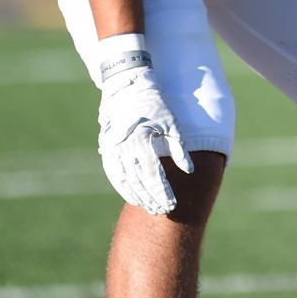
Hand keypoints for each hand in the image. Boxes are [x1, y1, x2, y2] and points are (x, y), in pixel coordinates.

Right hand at [98, 63, 193, 214]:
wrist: (127, 86)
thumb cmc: (155, 104)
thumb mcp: (172, 122)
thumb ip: (180, 148)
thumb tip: (189, 171)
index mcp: (141, 141)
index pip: (152, 175)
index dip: (162, 191)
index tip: (172, 205)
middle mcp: (124, 148)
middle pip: (138, 181)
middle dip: (152, 198)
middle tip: (163, 211)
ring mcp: (112, 150)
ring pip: (124, 180)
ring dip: (137, 196)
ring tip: (150, 207)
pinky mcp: (107, 149)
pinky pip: (114, 173)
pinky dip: (123, 187)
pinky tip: (132, 196)